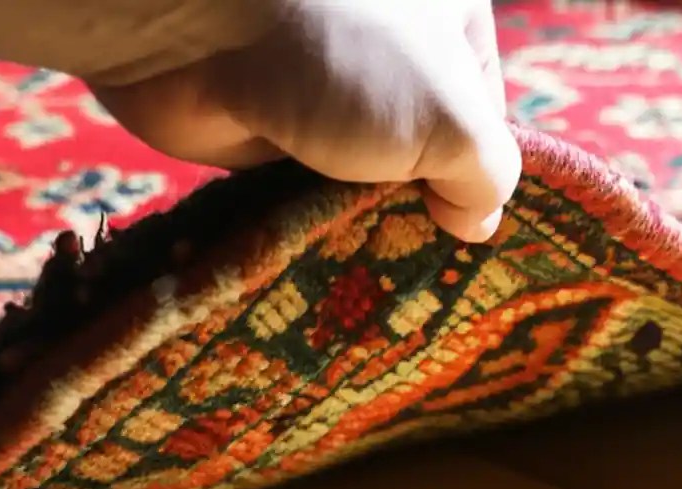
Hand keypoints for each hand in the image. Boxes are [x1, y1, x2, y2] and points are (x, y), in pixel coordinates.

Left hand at [88, 0, 520, 243]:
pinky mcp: (266, 122)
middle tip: (421, 261)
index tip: (464, 226)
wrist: (196, 32)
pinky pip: (305, 185)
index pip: (482, 111)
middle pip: (421, 144)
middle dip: (420, 203)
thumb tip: (475, 222)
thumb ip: (486, 174)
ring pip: (362, 171)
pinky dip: (312, 220)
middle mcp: (385, 45)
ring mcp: (322, 86)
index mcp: (444, 17)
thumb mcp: (454, 120)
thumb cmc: (346, 58)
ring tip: (375, 270)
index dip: (478, 172)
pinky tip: (323, 255)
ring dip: (363, 219)